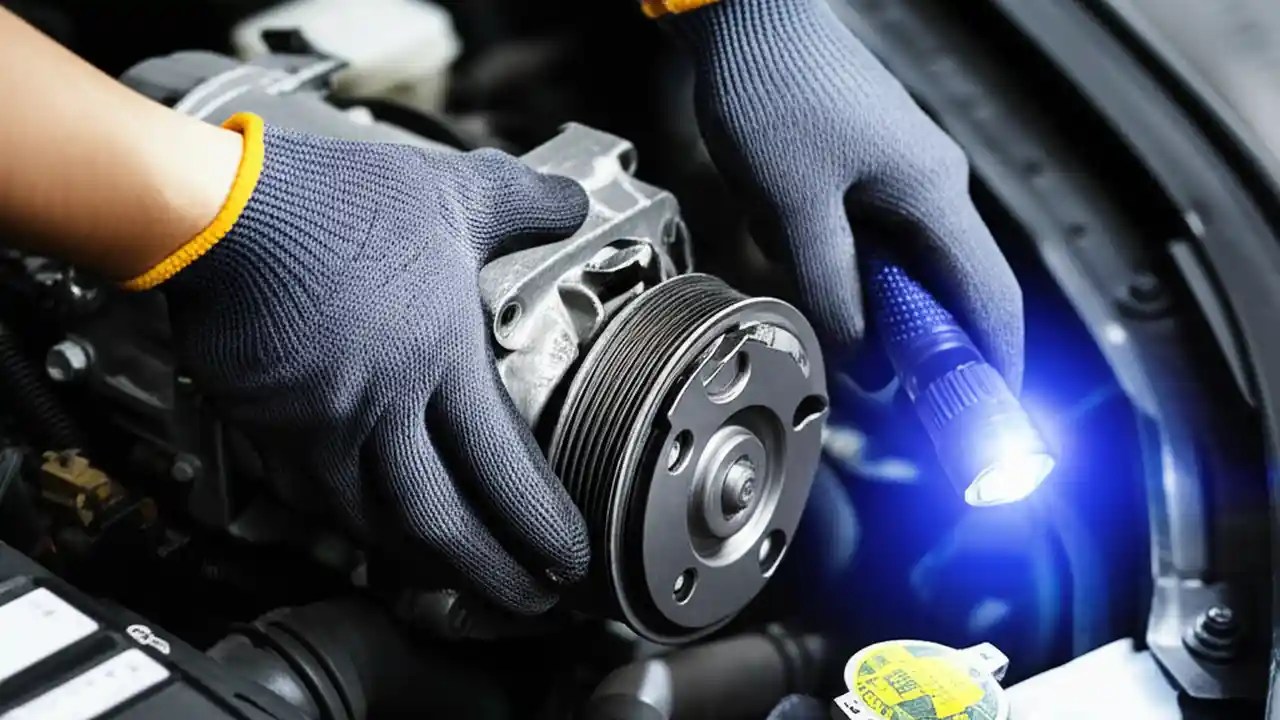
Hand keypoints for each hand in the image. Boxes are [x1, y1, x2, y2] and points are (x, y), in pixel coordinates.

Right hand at [161, 115, 590, 612]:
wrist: (220, 211)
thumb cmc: (334, 203)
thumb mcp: (453, 194)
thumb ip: (523, 204)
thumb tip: (574, 203)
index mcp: (439, 359)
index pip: (501, 469)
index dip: (538, 524)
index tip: (564, 559)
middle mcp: (382, 407)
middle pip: (439, 520)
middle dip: (486, 570)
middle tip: (519, 600)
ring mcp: (318, 423)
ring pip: (370, 519)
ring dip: (413, 557)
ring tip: (446, 576)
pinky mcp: (264, 424)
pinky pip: (307, 493)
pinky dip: (342, 519)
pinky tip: (358, 522)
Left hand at [665, 0, 1023, 389]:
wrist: (742, 19)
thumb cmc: (773, 91)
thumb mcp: (794, 210)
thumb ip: (830, 289)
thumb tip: (861, 361)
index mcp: (934, 193)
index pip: (990, 299)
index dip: (995, 364)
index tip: (990, 416)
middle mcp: (931, 185)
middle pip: (949, 289)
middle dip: (924, 346)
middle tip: (898, 393)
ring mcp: (898, 175)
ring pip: (900, 267)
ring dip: (866, 298)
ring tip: (824, 298)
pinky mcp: (863, 169)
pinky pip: (867, 238)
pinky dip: (840, 262)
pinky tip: (794, 247)